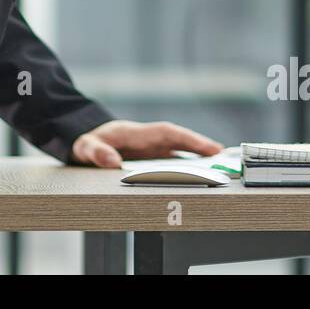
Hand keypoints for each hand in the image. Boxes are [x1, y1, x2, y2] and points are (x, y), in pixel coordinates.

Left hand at [68, 120, 224, 168]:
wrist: (85, 143)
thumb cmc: (87, 143)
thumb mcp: (84, 147)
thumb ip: (95, 152)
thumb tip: (112, 161)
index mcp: (135, 133)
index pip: (167, 132)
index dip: (189, 138)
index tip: (210, 148)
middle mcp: (147, 138)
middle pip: (179, 140)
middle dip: (201, 147)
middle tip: (225, 159)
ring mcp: (150, 147)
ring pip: (178, 150)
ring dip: (198, 157)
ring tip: (221, 170)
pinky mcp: (150, 156)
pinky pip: (172, 158)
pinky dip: (187, 164)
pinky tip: (200, 176)